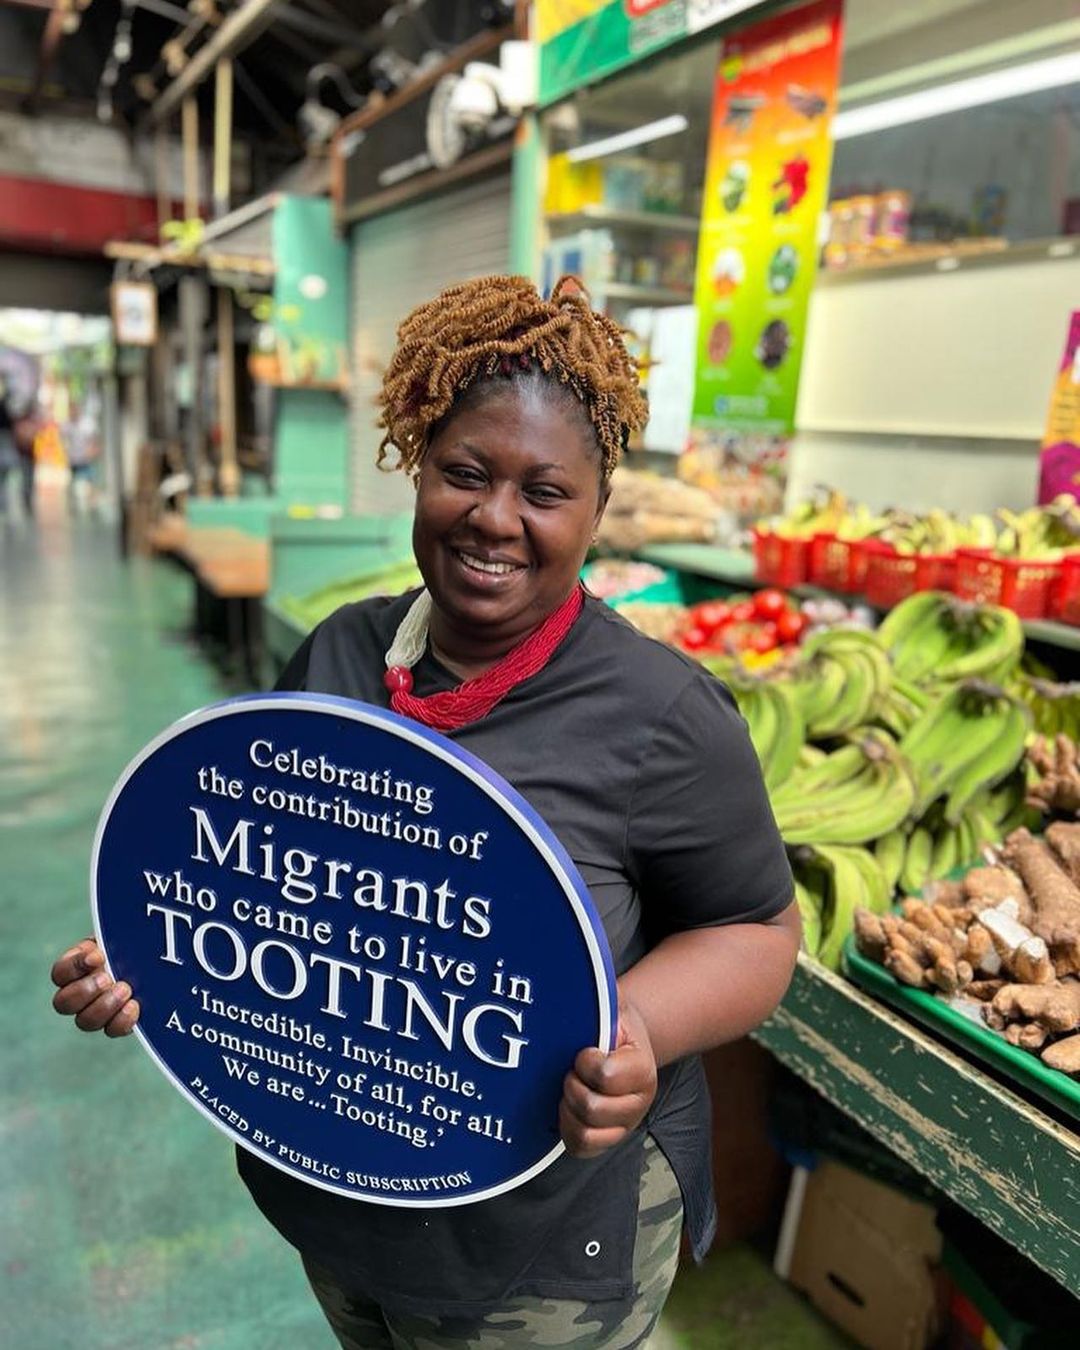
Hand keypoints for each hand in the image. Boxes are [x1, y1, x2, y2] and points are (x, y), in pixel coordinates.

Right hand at [50, 938, 139, 1036]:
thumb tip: (110, 935)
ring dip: (103, 1007)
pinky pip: (112, 1030)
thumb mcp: (119, 933)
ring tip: (125, 989)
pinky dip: (121, 1021)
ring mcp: (97, 1010)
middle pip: (64, 1003)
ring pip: (85, 1021)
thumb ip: (111, 934)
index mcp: (76, 968)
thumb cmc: (131, 942)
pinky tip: (134, 1005)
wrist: (156, 957)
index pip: (60, 972)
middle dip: (85, 991)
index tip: (98, 955)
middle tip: (107, 978)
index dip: (74, 966)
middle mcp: (80, 993)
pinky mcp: (117, 1022)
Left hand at [559, 999, 657, 1158]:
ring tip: (568, 1087)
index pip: (607, 1076)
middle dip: (573, 1085)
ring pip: (586, 1133)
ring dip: (568, 1108)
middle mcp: (638, 1101)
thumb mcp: (612, 1001)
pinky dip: (567, 1128)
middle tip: (571, 1068)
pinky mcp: (606, 1138)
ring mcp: (622, 1124)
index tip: (583, 1049)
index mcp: (642, 1067)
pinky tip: (565, 1106)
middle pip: (594, 1109)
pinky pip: (581, 1147)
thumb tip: (570, 973)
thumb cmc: (611, 1019)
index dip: (586, 1061)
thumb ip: (602, 995)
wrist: (619, 1041)